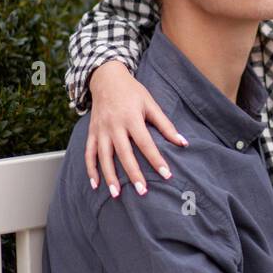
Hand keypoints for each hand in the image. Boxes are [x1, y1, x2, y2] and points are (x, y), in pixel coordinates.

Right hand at [85, 60, 188, 195]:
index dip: (156, 159)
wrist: (106, 78)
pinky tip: (95, 184)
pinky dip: (90, 169)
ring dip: (109, 176)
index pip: (145, 143)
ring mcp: (100, 130)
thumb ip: (165, 125)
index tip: (166, 175)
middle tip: (142, 192)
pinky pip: (89, 153)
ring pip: (103, 156)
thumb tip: (183, 143)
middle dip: (133, 174)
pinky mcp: (91, 132)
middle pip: (124, 153)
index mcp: (131, 118)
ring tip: (116, 194)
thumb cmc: (132, 92)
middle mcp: (114, 125)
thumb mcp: (151, 104)